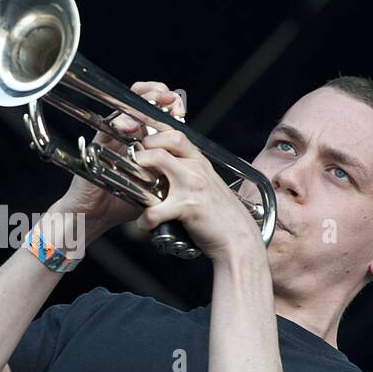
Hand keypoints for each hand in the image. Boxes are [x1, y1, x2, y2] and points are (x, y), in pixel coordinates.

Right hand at [56, 81, 185, 237]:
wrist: (95, 216)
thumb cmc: (123, 202)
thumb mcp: (153, 185)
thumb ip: (167, 170)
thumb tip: (192, 161)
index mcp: (139, 141)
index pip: (153, 112)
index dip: (166, 105)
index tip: (179, 107)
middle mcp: (124, 136)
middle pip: (138, 102)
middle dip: (156, 94)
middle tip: (170, 98)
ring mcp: (110, 139)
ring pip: (124, 108)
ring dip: (141, 102)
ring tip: (158, 102)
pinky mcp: (97, 147)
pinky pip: (107, 129)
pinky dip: (120, 123)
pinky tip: (133, 125)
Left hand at [130, 126, 266, 264]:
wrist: (238, 237)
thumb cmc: (219, 215)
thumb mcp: (205, 185)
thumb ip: (187, 173)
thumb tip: (160, 170)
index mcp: (199, 161)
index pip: (175, 134)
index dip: (154, 133)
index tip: (140, 142)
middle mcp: (197, 167)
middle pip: (167, 139)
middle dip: (145, 147)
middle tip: (134, 164)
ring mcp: (192, 184)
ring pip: (158, 159)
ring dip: (139, 171)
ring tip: (135, 187)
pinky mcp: (188, 206)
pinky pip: (156, 209)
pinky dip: (145, 219)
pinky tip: (145, 224)